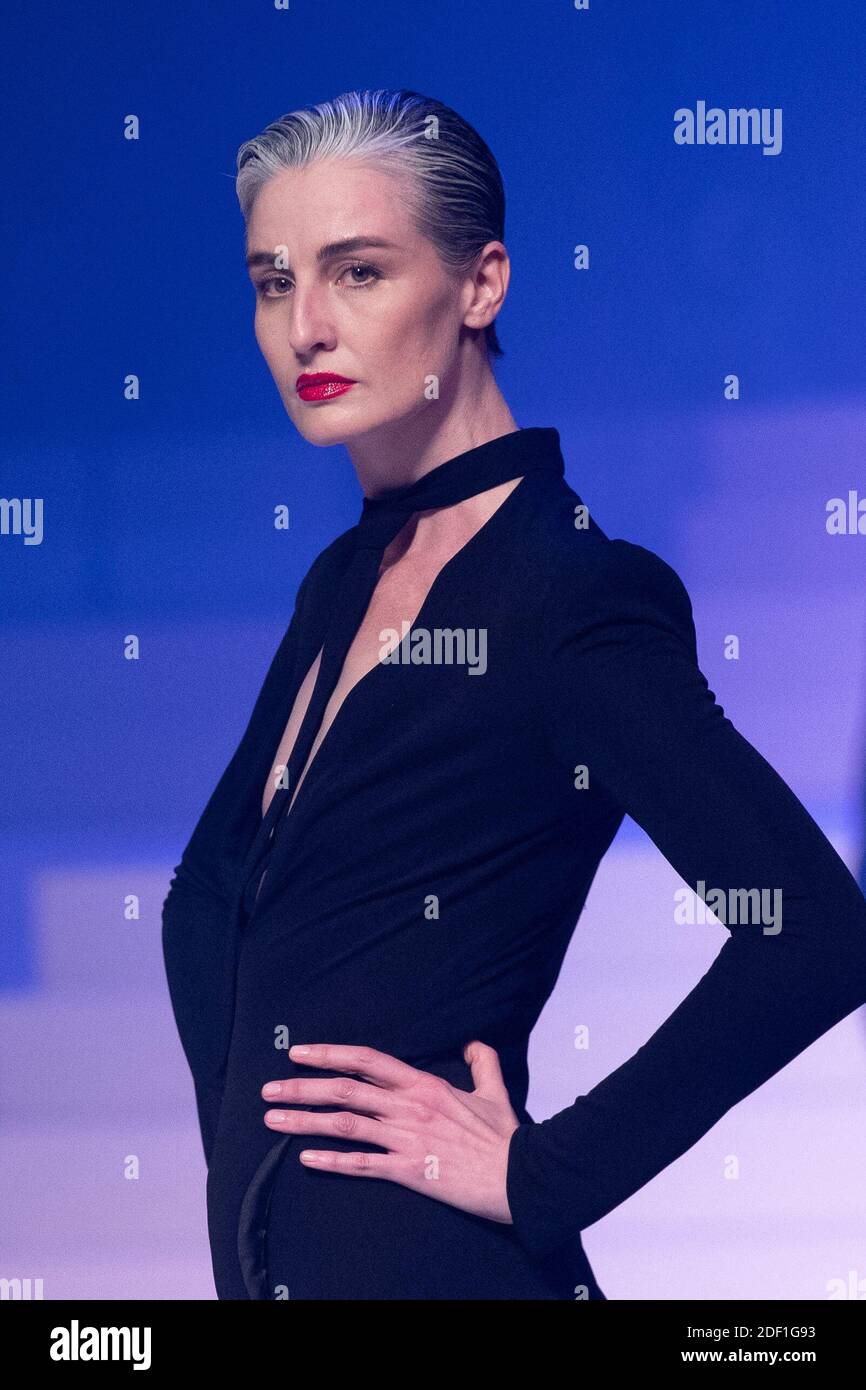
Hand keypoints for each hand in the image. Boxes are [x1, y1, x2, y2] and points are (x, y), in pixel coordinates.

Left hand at [261, 1040, 519, 1224]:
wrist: (521, 1177)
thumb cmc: (506, 1137)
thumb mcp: (494, 1090)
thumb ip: (482, 1062)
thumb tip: (473, 1042)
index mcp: (423, 1084)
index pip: (366, 1060)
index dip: (329, 1053)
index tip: (299, 1053)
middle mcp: (408, 1107)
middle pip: (344, 1091)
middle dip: (302, 1088)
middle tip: (269, 1089)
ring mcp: (406, 1139)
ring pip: (344, 1124)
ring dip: (304, 1121)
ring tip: (272, 1120)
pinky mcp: (408, 1172)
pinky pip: (361, 1165)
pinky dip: (331, 1161)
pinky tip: (306, 1158)